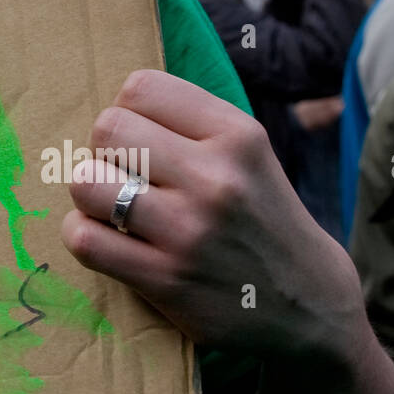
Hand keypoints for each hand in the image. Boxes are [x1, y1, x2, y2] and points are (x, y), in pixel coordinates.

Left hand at [61, 70, 362, 361]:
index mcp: (237, 136)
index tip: (142, 137)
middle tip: (125, 173)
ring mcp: (189, 231)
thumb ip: (189, 121)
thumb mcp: (248, 152)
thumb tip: (114, 100)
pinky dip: (83, 234)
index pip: (141, 88)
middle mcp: (215, 178)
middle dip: (105, 150)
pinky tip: (108, 238)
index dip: (129, 111)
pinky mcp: (166, 279)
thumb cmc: (260, 216)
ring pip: (86, 181)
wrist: (310, 306)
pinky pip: (84, 239)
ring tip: (113, 205)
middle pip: (106, 129)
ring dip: (90, 192)